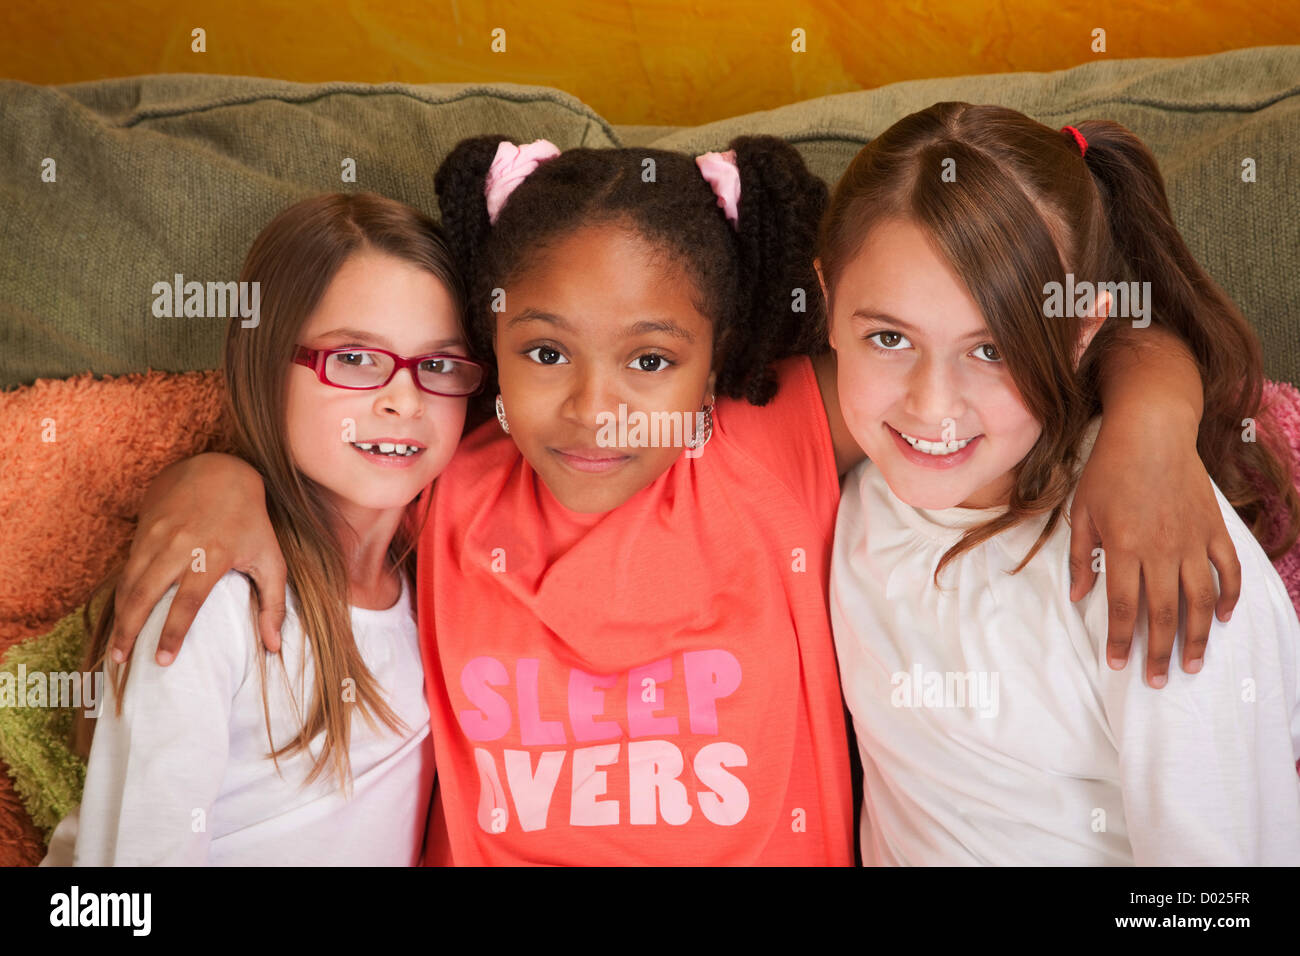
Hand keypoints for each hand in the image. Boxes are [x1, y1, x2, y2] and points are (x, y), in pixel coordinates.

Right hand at [109, 453, 285, 664]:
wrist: (217, 471)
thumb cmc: (250, 521)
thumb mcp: (271, 558)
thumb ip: (274, 603)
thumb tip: (274, 646)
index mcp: (213, 554)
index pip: (188, 601)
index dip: (173, 632)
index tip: (163, 661)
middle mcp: (180, 546)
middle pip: (146, 594)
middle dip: (129, 630)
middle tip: (120, 660)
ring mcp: (157, 537)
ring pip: (129, 583)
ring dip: (119, 616)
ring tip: (116, 648)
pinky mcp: (143, 532)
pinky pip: (127, 570)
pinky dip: (120, 596)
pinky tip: (120, 617)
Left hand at [1069, 413, 1240, 687]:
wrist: (1151, 430)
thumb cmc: (1108, 468)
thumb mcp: (1080, 510)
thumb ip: (1080, 556)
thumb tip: (1078, 597)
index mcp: (1123, 547)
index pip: (1120, 606)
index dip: (1119, 639)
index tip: (1118, 664)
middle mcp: (1161, 550)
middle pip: (1163, 613)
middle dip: (1159, 652)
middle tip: (1157, 680)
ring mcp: (1192, 541)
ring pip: (1199, 600)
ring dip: (1196, 637)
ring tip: (1191, 664)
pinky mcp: (1214, 529)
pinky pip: (1227, 571)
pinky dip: (1228, 597)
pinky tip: (1222, 619)